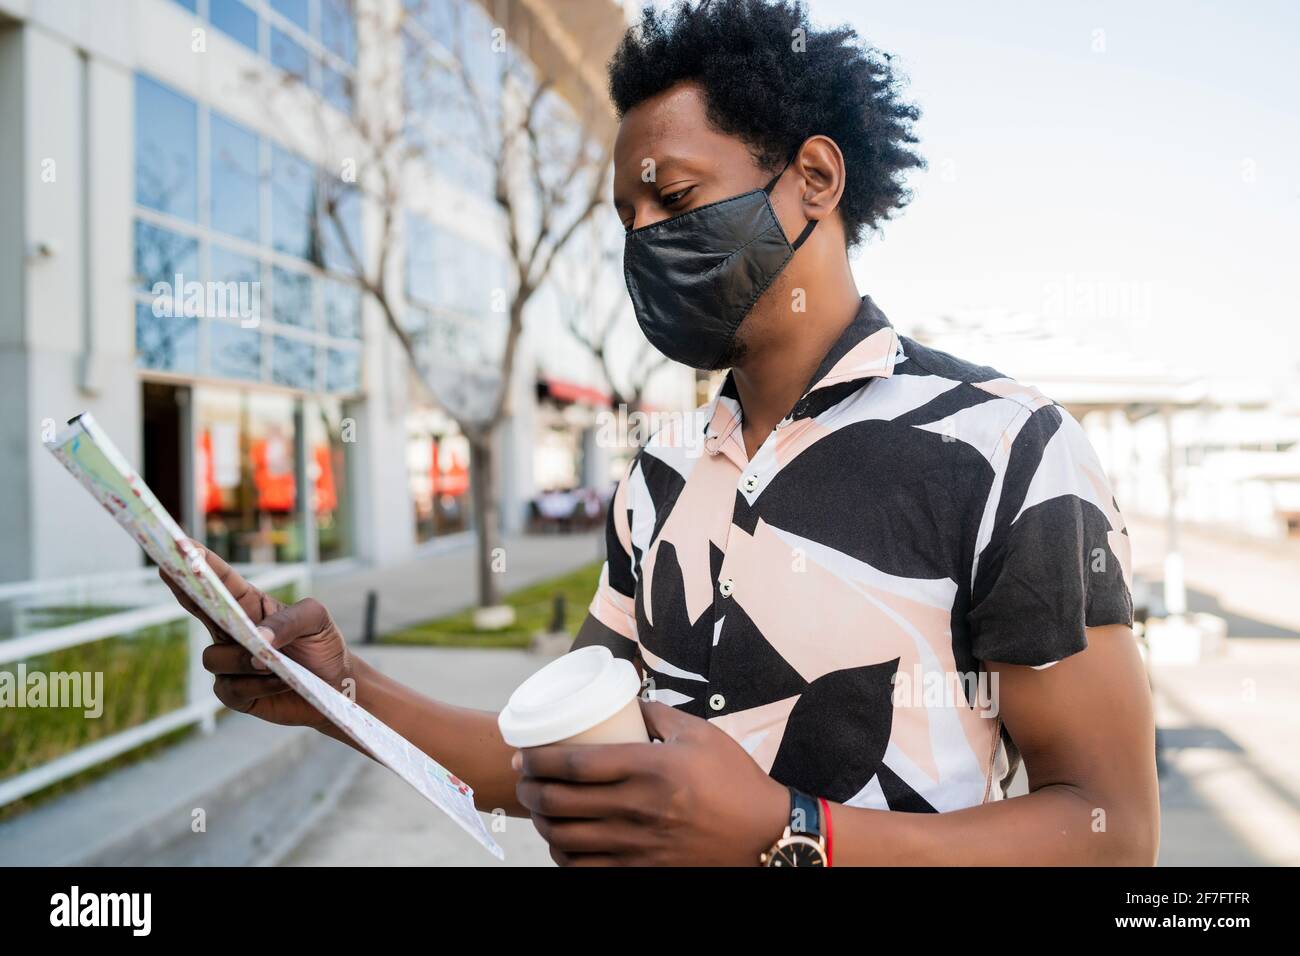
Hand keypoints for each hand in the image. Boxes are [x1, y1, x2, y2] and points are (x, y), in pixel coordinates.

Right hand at [160, 544, 352, 729]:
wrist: (335, 683)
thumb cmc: (320, 643)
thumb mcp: (316, 619)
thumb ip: (290, 620)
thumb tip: (258, 639)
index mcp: (249, 604)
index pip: (219, 580)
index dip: (198, 562)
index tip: (181, 544)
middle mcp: (231, 630)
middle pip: (196, 606)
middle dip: (181, 587)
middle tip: (167, 567)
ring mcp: (229, 662)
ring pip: (214, 657)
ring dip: (246, 661)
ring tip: (277, 663)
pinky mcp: (234, 692)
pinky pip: (230, 689)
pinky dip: (259, 685)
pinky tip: (281, 681)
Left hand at [514, 699, 789, 865]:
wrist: (763, 834)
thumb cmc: (732, 778)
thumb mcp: (699, 733)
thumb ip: (658, 713)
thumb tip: (623, 701)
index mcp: (650, 768)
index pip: (575, 764)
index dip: (539, 759)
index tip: (524, 754)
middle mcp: (638, 808)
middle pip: (561, 801)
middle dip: (530, 789)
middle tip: (523, 778)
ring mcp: (638, 845)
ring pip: (566, 838)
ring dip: (541, 822)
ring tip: (537, 807)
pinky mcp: (642, 871)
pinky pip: (586, 869)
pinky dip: (563, 856)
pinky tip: (560, 842)